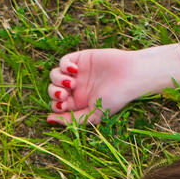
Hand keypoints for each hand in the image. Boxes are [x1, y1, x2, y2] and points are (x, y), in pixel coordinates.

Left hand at [45, 47, 161, 126]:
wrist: (131, 76)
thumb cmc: (116, 97)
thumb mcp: (93, 114)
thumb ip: (72, 119)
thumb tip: (48, 120)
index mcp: (78, 103)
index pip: (57, 105)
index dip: (55, 106)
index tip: (63, 106)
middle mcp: (76, 89)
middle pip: (52, 91)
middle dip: (54, 94)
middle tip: (65, 95)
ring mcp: (77, 73)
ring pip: (54, 76)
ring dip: (57, 80)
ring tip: (71, 84)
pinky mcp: (81, 58)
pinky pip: (63, 61)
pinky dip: (64, 66)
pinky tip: (74, 70)